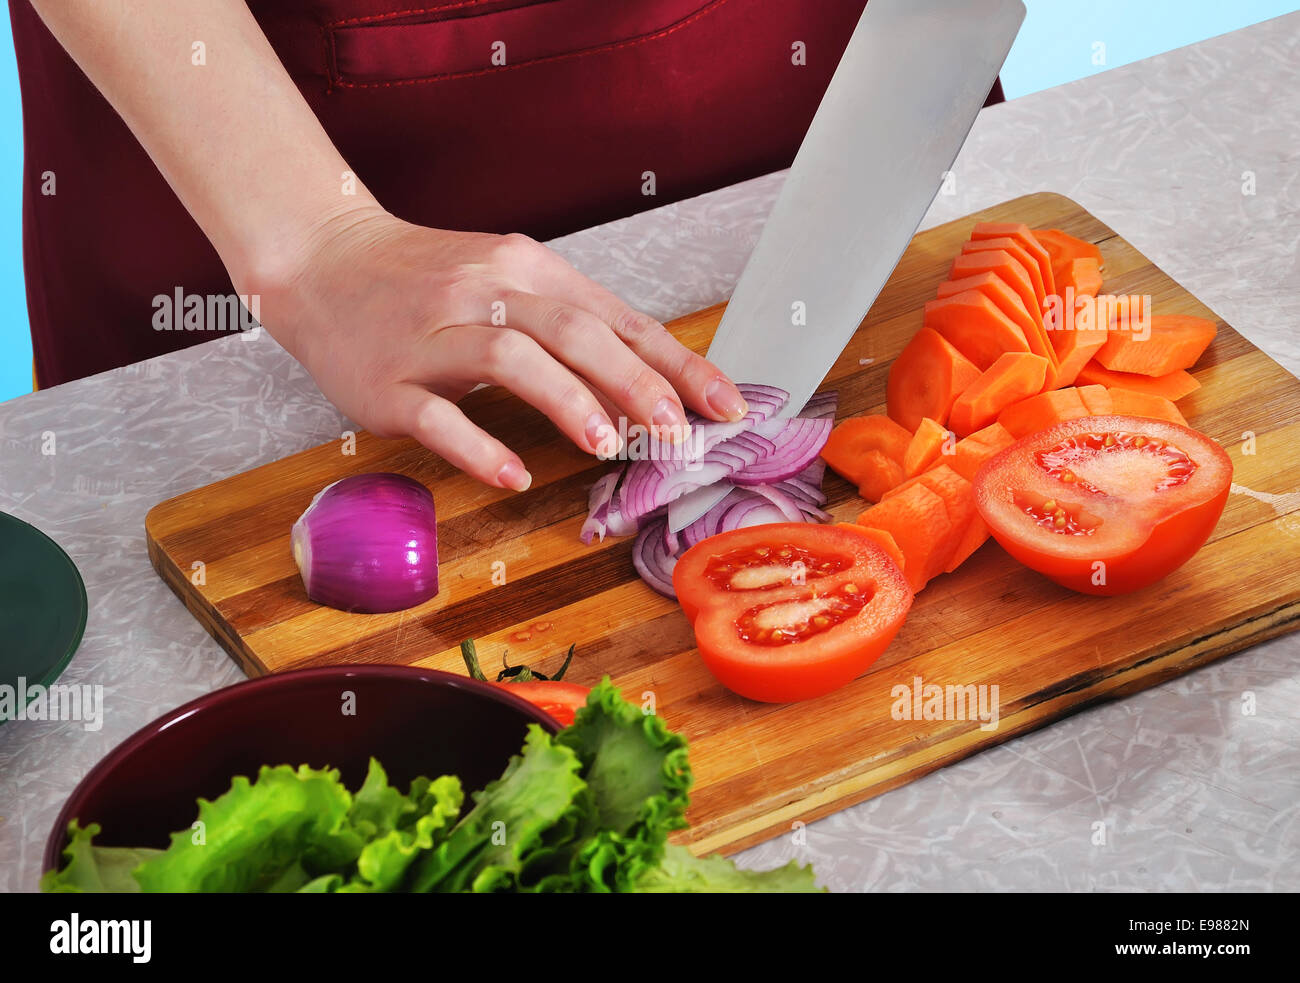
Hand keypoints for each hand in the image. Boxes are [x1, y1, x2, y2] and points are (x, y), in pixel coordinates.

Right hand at [251, 207, 748, 490]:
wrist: (322, 260)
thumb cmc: (427, 279)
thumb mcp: (506, 282)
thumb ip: (572, 326)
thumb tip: (650, 383)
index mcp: (527, 270)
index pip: (618, 318)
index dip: (677, 364)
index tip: (725, 405)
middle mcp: (485, 295)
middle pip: (574, 332)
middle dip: (635, 383)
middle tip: (676, 432)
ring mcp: (433, 337)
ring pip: (511, 360)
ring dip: (567, 403)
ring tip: (607, 445)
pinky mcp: (387, 382)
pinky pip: (438, 415)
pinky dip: (480, 446)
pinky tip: (513, 475)